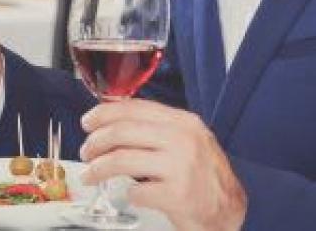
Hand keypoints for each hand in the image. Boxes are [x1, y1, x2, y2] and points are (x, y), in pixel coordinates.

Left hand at [80, 99, 246, 230]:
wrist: (229, 208)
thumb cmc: (203, 175)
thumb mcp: (187, 140)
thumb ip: (156, 128)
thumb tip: (112, 122)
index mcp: (182, 122)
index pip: (134, 108)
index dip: (104, 113)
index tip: (87, 122)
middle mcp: (182, 139)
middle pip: (122, 132)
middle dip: (95, 142)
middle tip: (86, 152)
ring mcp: (181, 167)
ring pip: (122, 160)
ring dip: (99, 169)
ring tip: (91, 174)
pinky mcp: (177, 195)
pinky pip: (136, 192)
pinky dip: (126, 193)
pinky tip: (129, 194)